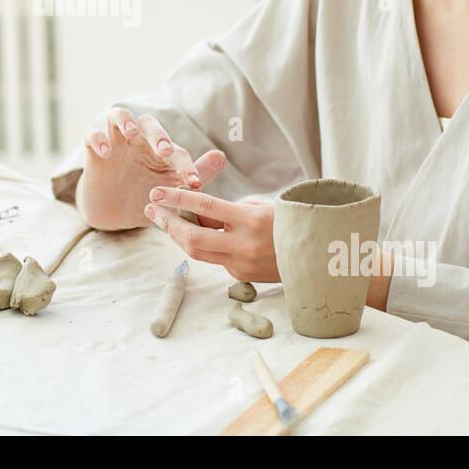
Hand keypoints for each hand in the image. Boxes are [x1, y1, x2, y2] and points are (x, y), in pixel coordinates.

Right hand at [77, 107, 227, 230]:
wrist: (114, 215)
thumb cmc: (146, 198)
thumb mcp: (171, 192)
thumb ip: (196, 174)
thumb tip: (221, 156)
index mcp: (160, 151)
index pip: (176, 151)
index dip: (186, 166)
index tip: (193, 183)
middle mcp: (140, 141)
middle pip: (149, 123)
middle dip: (157, 134)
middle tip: (163, 151)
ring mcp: (116, 143)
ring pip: (118, 115)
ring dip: (125, 120)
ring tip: (131, 133)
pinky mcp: (94, 152)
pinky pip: (92, 135)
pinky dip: (98, 138)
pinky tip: (105, 153)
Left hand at [143, 187, 279, 283]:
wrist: (318, 256)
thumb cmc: (289, 222)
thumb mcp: (261, 207)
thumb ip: (228, 212)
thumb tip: (196, 213)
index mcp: (250, 220)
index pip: (204, 207)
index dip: (177, 199)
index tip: (157, 192)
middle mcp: (243, 245)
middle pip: (192, 237)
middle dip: (168, 222)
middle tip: (151, 209)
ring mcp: (241, 264)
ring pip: (198, 252)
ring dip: (178, 236)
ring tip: (165, 221)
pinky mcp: (241, 276)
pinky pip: (215, 259)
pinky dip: (204, 246)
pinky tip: (196, 234)